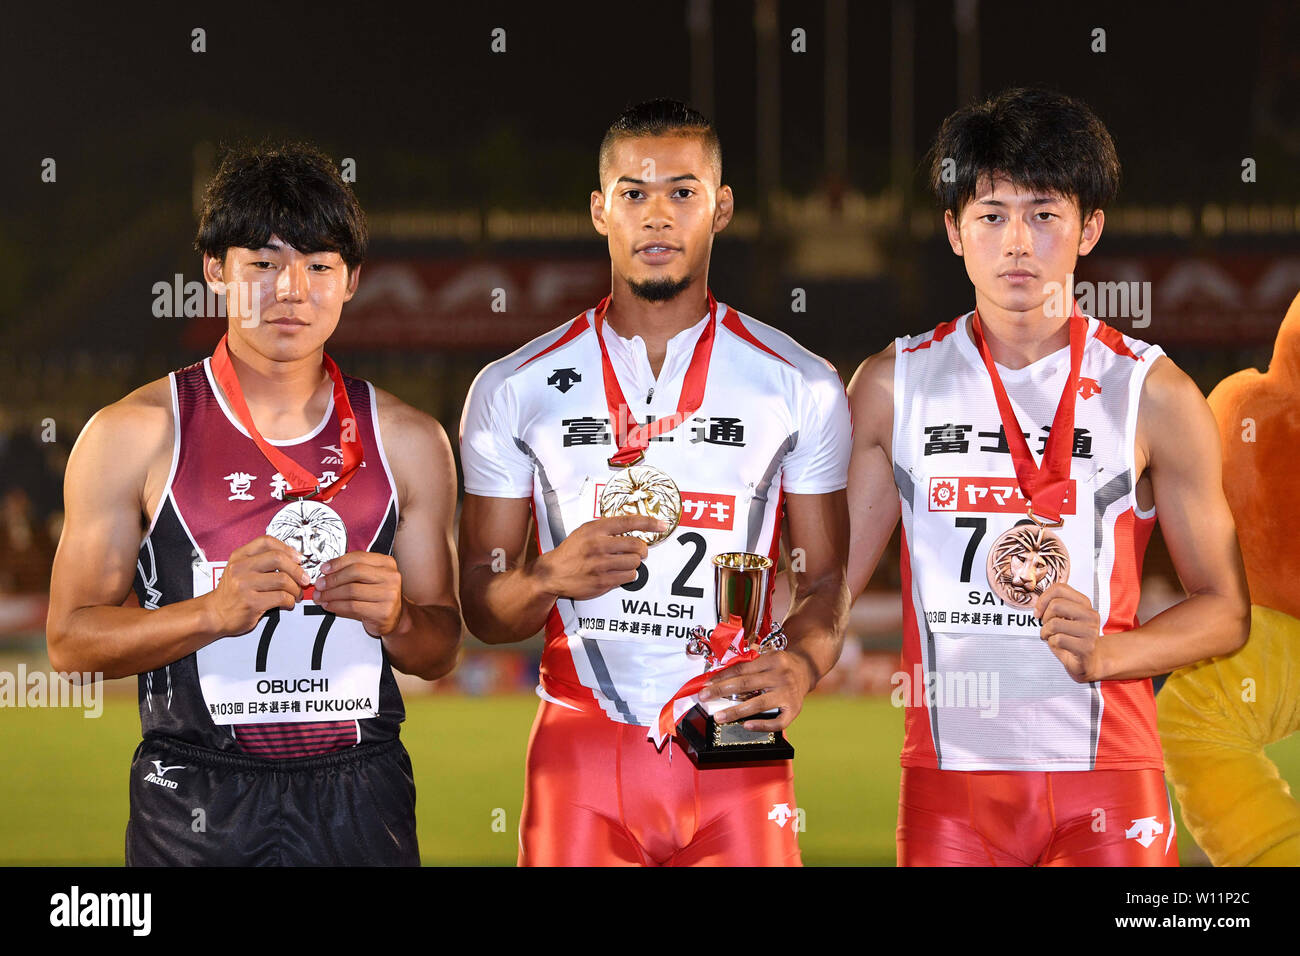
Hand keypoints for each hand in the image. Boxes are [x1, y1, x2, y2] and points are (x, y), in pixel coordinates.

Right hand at [204, 535, 308, 635]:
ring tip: (296, 593)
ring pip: (282, 580)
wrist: (214, 614)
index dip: (287, 548)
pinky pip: (281, 598)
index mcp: (239, 556)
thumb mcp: (239, 569)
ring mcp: (245, 585)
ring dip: (295, 588)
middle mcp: (241, 568)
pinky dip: (290, 600)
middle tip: (304, 578)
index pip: (266, 541)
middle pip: (278, 559)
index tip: (297, 558)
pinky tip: (288, 602)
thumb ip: (260, 561)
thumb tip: (292, 559)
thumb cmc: (231, 593)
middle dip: (297, 569)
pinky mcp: (251, 603)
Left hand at [315, 552, 404, 637]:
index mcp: (387, 563)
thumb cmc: (379, 596)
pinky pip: (353, 607)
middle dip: (332, 579)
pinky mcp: (383, 611)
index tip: (324, 569)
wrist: (395, 617)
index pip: (358, 557)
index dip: (338, 562)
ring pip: (351, 591)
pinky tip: (330, 606)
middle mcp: (391, 577)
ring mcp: (389, 594)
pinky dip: (336, 606)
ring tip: (321, 597)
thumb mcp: (370, 579)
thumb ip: (352, 572)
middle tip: (320, 584)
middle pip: (355, 572)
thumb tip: (327, 572)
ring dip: (331, 594)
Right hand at [534, 515, 666, 599]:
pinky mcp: (602, 581)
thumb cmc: (572, 551)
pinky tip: (618, 573)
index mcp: (595, 529)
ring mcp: (601, 564)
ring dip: (633, 563)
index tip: (662, 525)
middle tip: (639, 551)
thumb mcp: (585, 531)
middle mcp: (599, 545)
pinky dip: (628, 575)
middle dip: (642, 549)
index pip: (629, 522)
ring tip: (622, 563)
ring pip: (635, 563)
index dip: (649, 523)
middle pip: (637, 545)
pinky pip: (629, 577)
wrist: (553, 573)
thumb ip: (607, 527)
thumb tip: (634, 526)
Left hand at [697, 649, 816, 731]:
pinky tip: (746, 725)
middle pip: (746, 684)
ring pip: (758, 704)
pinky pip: (777, 722)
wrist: (807, 668)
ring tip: (719, 717)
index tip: (707, 684)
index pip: (742, 669)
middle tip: (705, 697)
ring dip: (736, 711)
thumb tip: (720, 675)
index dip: (722, 677)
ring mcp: (788, 693)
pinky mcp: (794, 709)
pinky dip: (761, 725)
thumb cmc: (781, 664)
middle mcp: (781, 676)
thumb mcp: (767, 656)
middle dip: (722, 691)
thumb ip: (748, 664)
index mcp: (772, 660)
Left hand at [1035, 582, 1105, 681]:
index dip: (1043, 599)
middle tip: (1047, 627)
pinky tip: (1059, 646)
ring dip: (1046, 632)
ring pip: (1054, 623)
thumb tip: (1037, 601)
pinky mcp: (1086, 647)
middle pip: (1055, 605)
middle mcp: (1090, 615)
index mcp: (1085, 603)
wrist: (1088, 661)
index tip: (1039, 611)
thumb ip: (1054, 604)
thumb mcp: (1064, 617)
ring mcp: (1090, 631)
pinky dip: (1052, 643)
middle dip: (1045, 618)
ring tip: (1052, 637)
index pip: (1059, 588)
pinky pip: (1058, 639)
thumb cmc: (1072, 637)